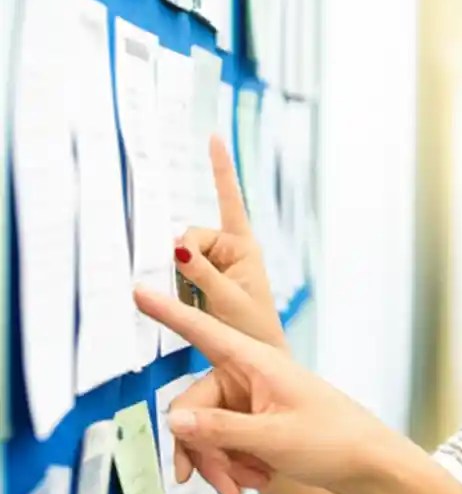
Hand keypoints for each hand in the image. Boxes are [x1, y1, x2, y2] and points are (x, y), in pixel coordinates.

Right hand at [135, 286, 404, 493]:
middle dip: (205, 452)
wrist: (366, 465)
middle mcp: (248, 375)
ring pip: (203, 431)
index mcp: (257, 362)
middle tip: (228, 489)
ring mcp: (249, 398)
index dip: (169, 312)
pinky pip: (220, 442)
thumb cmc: (333, 440)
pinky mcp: (251, 420)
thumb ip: (220, 430)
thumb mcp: (274, 438)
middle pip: (192, 408)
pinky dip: (232, 466)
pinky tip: (258, 481)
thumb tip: (172, 421)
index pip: (203, 331)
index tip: (139, 289)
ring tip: (249, 487)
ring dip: (221, 464)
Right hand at [174, 137, 284, 349]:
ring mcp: (213, 265)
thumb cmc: (251, 328)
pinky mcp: (200, 280)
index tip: (214, 138)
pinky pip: (176, 272)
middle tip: (197, 287)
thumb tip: (177, 247)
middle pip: (188, 237)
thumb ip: (202, 273)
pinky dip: (175, 283)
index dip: (220, 169)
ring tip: (201, 302)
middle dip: (182, 259)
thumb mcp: (227, 299)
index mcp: (243, 245)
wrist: (254, 355)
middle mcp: (228, 249)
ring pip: (177, 256)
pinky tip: (187, 297)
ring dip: (178, 276)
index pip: (230, 200)